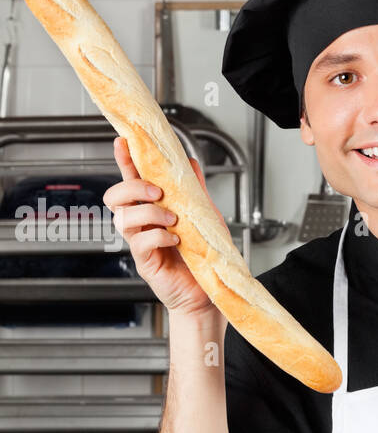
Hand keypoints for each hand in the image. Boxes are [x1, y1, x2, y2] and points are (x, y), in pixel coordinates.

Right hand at [104, 137, 224, 317]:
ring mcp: (140, 242)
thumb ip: (194, 190)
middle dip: (132, 187)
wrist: (208, 290)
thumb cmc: (203, 254)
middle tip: (158, 192)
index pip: (131, 179)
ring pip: (122, 218)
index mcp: (152, 208)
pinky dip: (158, 236)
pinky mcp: (145, 261)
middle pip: (114, 197)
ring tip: (172, 220)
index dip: (124, 160)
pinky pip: (139, 242)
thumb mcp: (204, 215)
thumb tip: (191, 162)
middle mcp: (141, 223)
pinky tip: (176, 239)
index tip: (123, 142)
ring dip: (148, 212)